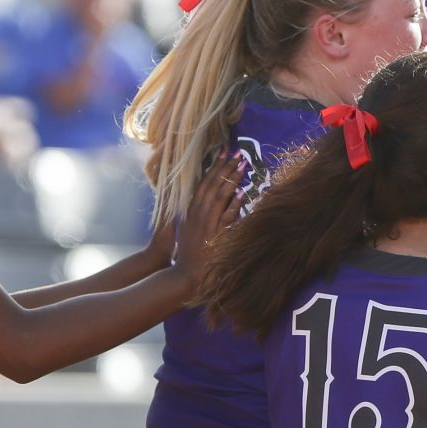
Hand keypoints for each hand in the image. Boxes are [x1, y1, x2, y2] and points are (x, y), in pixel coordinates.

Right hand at [170, 150, 253, 286]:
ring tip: (242, 165)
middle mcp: (197, 214)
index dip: (213, 167)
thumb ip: (195, 213)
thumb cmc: (187, 252)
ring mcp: (206, 224)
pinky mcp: (214, 236)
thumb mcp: (189, 228)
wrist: (184, 274)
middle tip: (237, 153)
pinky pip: (225, 218)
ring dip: (231, 180)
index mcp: (191, 210)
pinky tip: (243, 194)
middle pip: (212, 185)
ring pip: (219, 197)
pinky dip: (234, 205)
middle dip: (225, 168)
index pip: (203, 183)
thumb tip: (204, 198)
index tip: (223, 153)